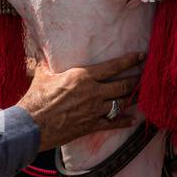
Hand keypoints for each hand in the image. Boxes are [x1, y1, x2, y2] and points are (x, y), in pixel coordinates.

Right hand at [17, 52, 141, 150]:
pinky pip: (113, 123)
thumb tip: (39, 51)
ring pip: (121, 103)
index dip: (130, 60)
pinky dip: (124, 121)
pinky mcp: (91, 126)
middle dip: (136, 80)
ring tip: (142, 94)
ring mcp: (94, 110)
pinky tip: (132, 120)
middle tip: (146, 76)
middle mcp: (93, 92)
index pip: (113, 66)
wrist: (31, 126)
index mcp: (83, 76)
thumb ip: (46, 62)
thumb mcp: (42, 75)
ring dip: (133, 98)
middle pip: (123, 85)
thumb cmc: (35, 98)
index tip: (141, 56)